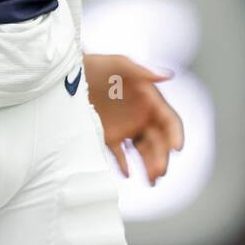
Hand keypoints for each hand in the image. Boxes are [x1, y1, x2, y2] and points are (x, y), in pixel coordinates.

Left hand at [84, 54, 183, 184]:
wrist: (68, 73)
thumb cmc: (96, 64)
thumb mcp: (118, 64)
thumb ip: (142, 71)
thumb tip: (167, 75)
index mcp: (148, 99)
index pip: (169, 120)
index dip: (175, 134)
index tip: (176, 148)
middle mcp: (140, 115)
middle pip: (158, 140)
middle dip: (162, 157)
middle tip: (159, 170)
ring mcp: (126, 127)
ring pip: (144, 150)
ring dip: (149, 165)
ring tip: (150, 180)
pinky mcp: (109, 136)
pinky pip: (120, 154)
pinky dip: (124, 165)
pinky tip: (126, 173)